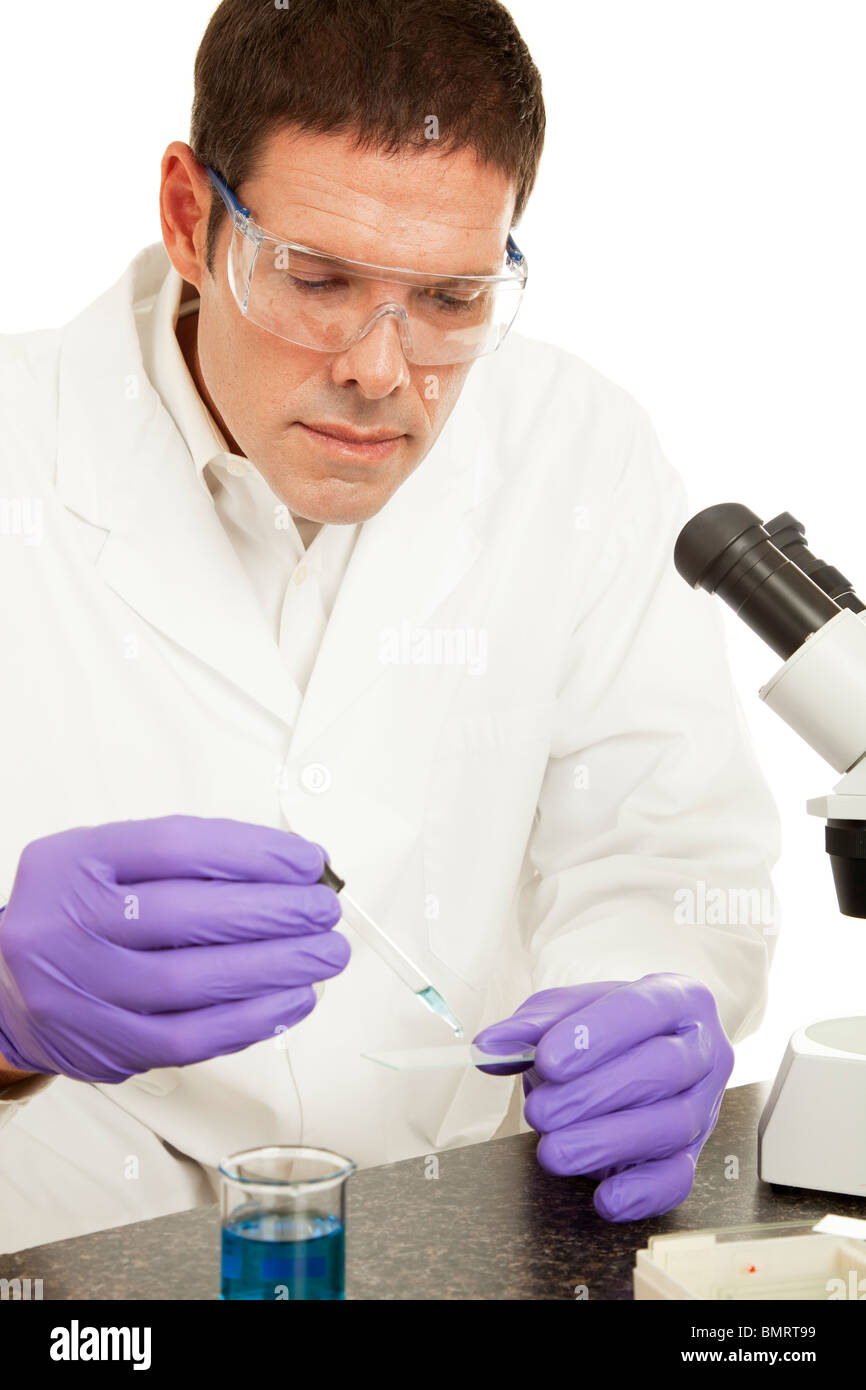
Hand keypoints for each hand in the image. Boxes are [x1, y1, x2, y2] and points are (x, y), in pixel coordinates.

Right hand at [0, 816, 348, 1083]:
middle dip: (273, 912)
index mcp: (77, 861)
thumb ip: (186, 860)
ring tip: (323, 954)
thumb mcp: (110, 861)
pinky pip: (190, 1038)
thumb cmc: (80, 913)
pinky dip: (252, 1020)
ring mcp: (82, 989)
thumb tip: (289, 868)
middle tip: (323, 910)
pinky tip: (292, 1000)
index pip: (176, 847)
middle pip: (187, 915)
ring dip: (275, 968)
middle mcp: (69, 922)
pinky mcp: (104, 1045)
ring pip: (193, 981)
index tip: (305, 862)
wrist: (7, 983)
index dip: (252, 853)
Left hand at [473, 974, 734, 1220]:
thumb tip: (489, 1048)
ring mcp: (703, 1104)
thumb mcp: (565, 1012)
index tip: (549, 1059)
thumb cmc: (602, 1028)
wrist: (635, 1054)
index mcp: (676, 998)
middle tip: (541, 1111)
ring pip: (672, 1125)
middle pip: (664, 1068)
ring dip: (606, 1143)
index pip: (646, 1008)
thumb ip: (530, 1026)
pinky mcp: (693, 1154)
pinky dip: (641, 1193)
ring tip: (553, 1151)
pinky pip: (678, 1179)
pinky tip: (603, 1196)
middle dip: (596, 1094)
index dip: (600, 1034)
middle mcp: (702, 1049)